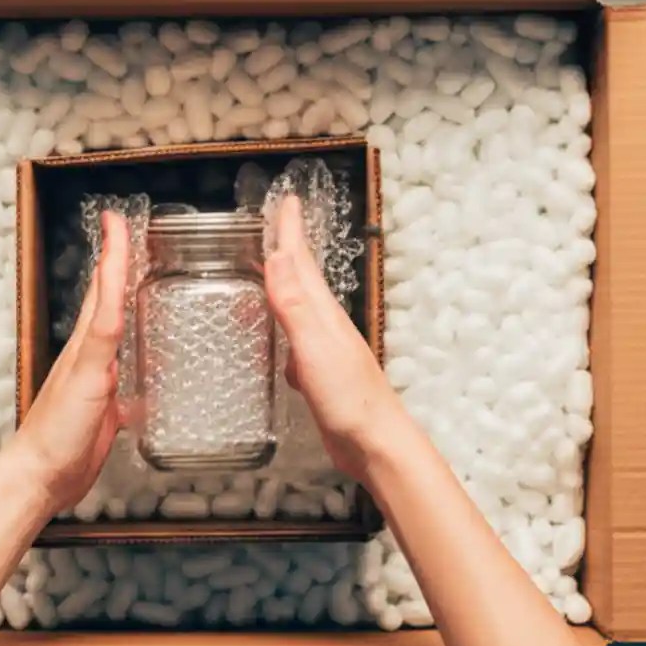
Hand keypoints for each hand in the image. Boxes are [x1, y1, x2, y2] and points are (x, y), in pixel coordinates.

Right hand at [13, 211, 129, 513]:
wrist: (37, 475)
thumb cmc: (64, 454)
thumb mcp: (102, 422)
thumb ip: (116, 405)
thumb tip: (130, 402)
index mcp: (91, 360)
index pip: (106, 307)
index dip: (115, 275)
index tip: (121, 244)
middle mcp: (86, 352)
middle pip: (102, 292)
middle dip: (113, 254)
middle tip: (118, 219)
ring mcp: (85, 359)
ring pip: (103, 300)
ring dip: (113, 263)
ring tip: (119, 228)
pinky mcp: (87, 373)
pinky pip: (104, 328)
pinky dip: (111, 297)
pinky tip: (117, 273)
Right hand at [264, 195, 406, 483]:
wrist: (376, 445)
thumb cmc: (349, 400)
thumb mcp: (315, 348)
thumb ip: (295, 306)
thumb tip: (277, 258)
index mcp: (323, 314)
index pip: (302, 263)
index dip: (292, 231)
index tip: (286, 200)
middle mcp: (325, 327)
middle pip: (302, 279)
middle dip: (288, 248)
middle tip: (275, 224)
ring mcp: (324, 351)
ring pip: (298, 308)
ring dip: (284, 285)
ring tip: (269, 270)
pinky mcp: (320, 376)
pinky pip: (294, 340)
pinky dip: (282, 328)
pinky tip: (276, 338)